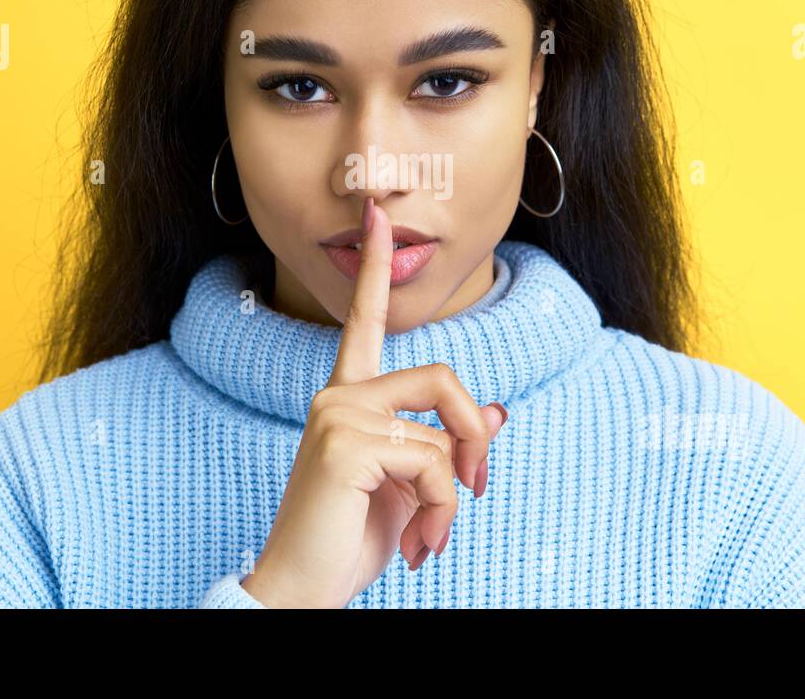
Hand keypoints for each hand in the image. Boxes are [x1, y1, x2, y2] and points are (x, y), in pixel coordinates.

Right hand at [239, 196, 506, 607]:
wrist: (303, 589)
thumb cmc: (349, 539)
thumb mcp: (411, 488)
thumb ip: (446, 445)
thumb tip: (500, 414)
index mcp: (348, 397)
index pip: (366, 321)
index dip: (377, 268)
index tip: (377, 215)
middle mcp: (338, 394)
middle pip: (444, 377)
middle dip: (475, 435)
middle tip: (478, 488)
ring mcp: (338, 413)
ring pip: (443, 435)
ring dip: (454, 496)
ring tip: (429, 535)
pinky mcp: (345, 442)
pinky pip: (435, 465)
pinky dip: (442, 512)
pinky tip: (416, 543)